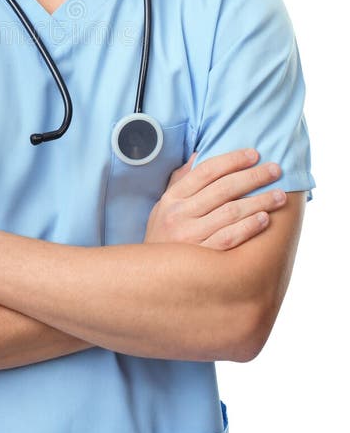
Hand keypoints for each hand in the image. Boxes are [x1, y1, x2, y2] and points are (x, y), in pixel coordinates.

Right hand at [144, 148, 285, 248]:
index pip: (206, 171)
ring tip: (280, 195)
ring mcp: (190, 236)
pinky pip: (229, 238)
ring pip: (230, 212)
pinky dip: (248, 227)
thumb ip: (181, 180)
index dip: (232, 160)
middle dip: (253, 176)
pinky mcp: (202, 258)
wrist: (152, 278)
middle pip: (223, 188)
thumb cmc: (163, 237)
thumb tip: (198, 155)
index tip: (254, 154)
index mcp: (172, 197)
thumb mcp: (163, 206)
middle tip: (275, 170)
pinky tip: (264, 218)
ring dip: (259, 201)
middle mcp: (180, 214)